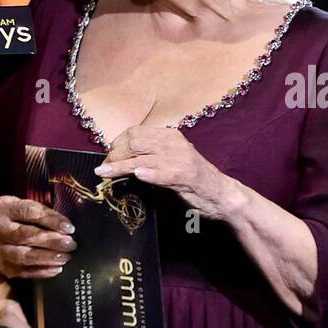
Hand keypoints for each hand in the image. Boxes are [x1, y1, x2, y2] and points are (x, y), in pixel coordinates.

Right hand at [0, 195, 76, 279]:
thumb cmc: (15, 216)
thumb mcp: (24, 205)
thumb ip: (42, 213)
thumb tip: (67, 227)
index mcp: (5, 207)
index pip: (30, 212)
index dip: (51, 220)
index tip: (69, 228)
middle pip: (26, 235)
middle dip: (52, 241)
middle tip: (70, 244)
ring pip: (23, 255)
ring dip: (47, 258)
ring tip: (64, 257)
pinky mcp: (1, 266)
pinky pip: (22, 271)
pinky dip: (41, 271)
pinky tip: (55, 268)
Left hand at [95, 127, 235, 219]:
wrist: (223, 194)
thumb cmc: (194, 180)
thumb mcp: (171, 161)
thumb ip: (151, 156)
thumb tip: (123, 158)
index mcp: (169, 135)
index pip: (135, 132)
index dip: (117, 143)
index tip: (108, 155)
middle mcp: (173, 142)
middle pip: (134, 142)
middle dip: (115, 154)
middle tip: (104, 168)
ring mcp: (180, 158)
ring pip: (142, 158)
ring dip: (120, 165)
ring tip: (104, 172)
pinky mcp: (186, 175)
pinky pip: (163, 172)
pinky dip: (149, 173)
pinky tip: (137, 175)